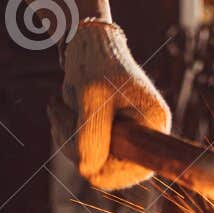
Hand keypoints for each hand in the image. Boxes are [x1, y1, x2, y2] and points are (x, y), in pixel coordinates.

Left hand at [62, 21, 170, 190]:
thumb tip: (88, 172)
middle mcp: (145, 136)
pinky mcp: (107, 134)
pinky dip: (64, 133)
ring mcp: (126, 136)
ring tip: (58, 103)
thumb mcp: (92, 98)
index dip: (102, 164)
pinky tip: (59, 109)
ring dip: (65, 134)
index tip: (78, 133)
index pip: (132, 170)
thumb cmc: (95, 64)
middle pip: (105, 169)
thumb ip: (91, 136)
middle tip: (58, 109)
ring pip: (87, 161)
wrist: (86, 40)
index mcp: (154, 126)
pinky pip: (80, 151)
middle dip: (75, 143)